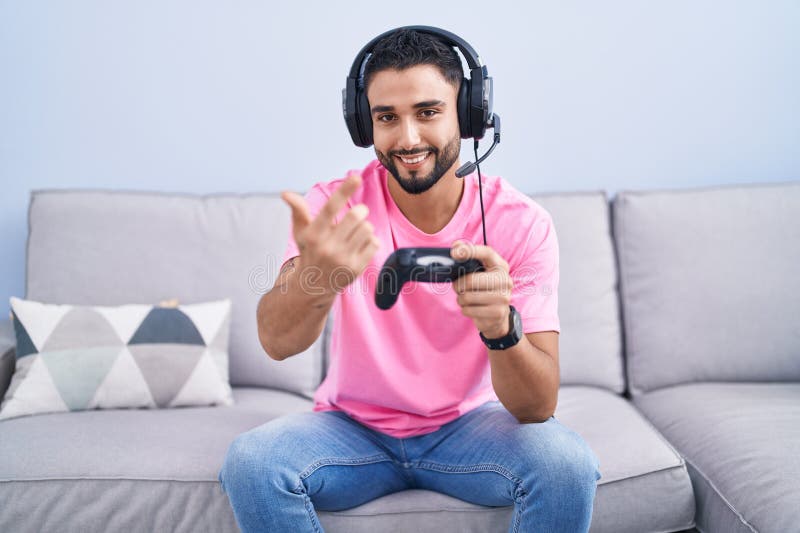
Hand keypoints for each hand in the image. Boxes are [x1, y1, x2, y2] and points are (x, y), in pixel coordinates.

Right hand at [281, 175, 380, 295]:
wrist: (313, 287)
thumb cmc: (310, 251)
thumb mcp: (301, 232)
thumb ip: (298, 210)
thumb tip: (285, 193)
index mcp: (314, 234)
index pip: (330, 208)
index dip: (343, 191)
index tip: (356, 177)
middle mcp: (327, 247)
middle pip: (356, 216)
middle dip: (360, 211)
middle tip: (357, 214)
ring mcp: (342, 259)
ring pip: (367, 228)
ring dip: (364, 227)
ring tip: (355, 234)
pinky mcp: (356, 269)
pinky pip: (374, 243)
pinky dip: (370, 241)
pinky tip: (359, 247)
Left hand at [451, 241, 512, 338]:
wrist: (497, 315)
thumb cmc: (483, 289)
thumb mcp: (477, 272)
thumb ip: (466, 257)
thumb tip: (456, 245)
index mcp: (500, 265)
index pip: (487, 252)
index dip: (470, 251)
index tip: (454, 253)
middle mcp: (505, 280)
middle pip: (471, 280)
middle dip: (458, 285)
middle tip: (457, 287)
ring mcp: (504, 297)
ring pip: (468, 297)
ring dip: (461, 299)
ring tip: (465, 298)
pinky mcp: (498, 313)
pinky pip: (470, 310)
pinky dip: (465, 310)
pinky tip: (471, 308)